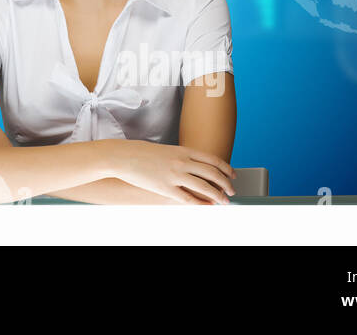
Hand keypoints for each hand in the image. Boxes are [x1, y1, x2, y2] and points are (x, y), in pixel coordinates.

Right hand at [95, 139, 235, 204]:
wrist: (123, 157)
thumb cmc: (141, 152)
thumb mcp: (166, 150)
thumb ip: (181, 157)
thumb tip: (194, 167)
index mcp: (183, 150)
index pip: (212, 159)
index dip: (226, 168)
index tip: (233, 175)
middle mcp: (182, 162)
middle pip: (212, 174)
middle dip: (226, 184)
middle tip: (232, 191)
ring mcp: (175, 175)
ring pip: (205, 187)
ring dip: (218, 196)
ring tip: (224, 201)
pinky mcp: (166, 189)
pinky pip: (189, 199)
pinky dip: (201, 203)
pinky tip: (208, 206)